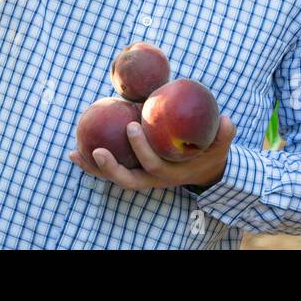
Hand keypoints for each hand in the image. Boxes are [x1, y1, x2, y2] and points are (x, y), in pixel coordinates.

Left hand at [68, 114, 235, 192]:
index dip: (141, 149)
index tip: (131, 125)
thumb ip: (223, 135)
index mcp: (171, 173)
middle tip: (96, 149)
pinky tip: (75, 151)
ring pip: (113, 177)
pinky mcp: (132, 171)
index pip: (153, 165)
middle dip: (110, 168)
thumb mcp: (221, 146)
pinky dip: (91, 163)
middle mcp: (152, 179)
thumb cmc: (209, 153)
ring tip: (74, 153)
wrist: (203, 171)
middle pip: (127, 180)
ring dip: (93, 168)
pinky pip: (109, 169)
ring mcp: (141, 177)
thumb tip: (226, 120)